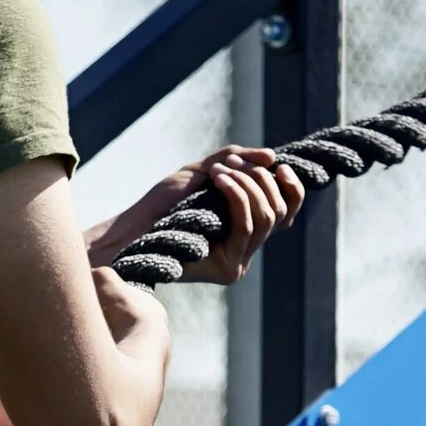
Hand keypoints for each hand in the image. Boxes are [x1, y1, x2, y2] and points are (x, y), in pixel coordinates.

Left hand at [89, 145, 305, 286]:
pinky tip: (219, 181)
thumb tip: (273, 158)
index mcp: (246, 229)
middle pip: (278, 212)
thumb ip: (236, 160)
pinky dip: (237, 197)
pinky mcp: (227, 267)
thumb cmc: (163, 203)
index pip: (286, 213)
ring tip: (219, 172)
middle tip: (229, 164)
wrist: (133, 231)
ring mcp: (238, 261)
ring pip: (265, 218)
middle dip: (258, 179)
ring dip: (247, 185)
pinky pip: (246, 227)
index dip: (292, 189)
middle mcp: (246, 249)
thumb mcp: (203, 172)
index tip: (280, 165)